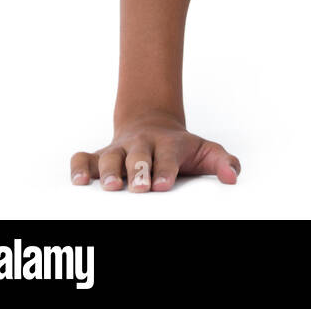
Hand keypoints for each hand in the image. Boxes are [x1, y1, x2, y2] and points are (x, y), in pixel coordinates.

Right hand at [69, 110, 240, 191]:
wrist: (153, 123)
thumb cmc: (180, 146)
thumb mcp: (206, 151)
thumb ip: (223, 163)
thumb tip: (233, 178)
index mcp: (168, 144)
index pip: (168, 157)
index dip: (166, 170)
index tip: (163, 185)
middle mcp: (141, 145)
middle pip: (138, 156)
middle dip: (138, 171)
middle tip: (139, 188)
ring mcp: (119, 149)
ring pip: (109, 157)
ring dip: (108, 171)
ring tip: (111, 187)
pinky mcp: (99, 155)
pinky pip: (83, 159)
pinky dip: (78, 168)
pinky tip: (79, 182)